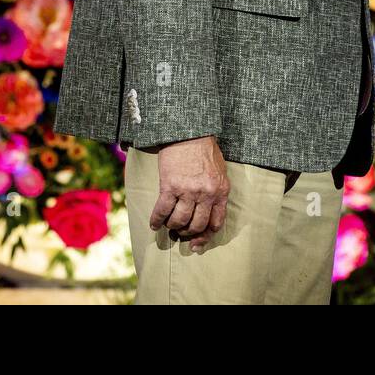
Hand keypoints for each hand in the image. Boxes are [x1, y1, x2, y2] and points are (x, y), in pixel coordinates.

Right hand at [150, 136, 228, 252]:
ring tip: (169, 224)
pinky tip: (154, 224)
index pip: (215, 223)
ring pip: (179, 221)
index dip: (205, 236)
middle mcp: (206, 194)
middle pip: (197, 225)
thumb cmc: (204, 150)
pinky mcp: (170, 186)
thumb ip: (217, 192)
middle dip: (187, 232)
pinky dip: (156, 220)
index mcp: (221, 191)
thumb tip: (209, 213)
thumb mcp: (220, 171)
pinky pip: (162, 211)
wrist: (188, 132)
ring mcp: (188, 191)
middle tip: (180, 232)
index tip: (197, 241)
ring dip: (172, 226)